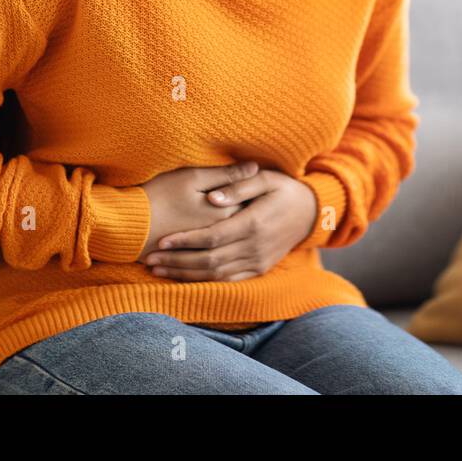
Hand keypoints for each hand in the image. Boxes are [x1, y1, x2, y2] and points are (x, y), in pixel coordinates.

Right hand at [134, 161, 259, 263]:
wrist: (128, 225)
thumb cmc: (160, 195)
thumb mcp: (193, 178)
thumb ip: (226, 174)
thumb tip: (255, 168)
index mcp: (225, 214)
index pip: (253, 205)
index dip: (256, 194)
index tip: (259, 185)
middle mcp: (220, 236)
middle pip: (245, 226)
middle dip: (251, 215)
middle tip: (256, 201)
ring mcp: (207, 250)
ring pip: (232, 243)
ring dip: (237, 234)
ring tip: (237, 220)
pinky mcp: (193, 258)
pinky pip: (215, 258)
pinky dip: (221, 250)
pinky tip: (220, 240)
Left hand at [141, 168, 318, 281]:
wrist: (311, 212)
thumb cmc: (284, 189)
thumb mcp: (266, 178)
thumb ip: (238, 185)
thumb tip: (213, 197)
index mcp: (254, 223)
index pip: (212, 237)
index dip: (185, 241)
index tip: (161, 241)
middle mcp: (255, 247)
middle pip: (209, 260)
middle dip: (177, 262)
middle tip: (150, 259)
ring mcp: (258, 261)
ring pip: (215, 275)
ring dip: (185, 275)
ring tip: (159, 270)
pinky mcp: (259, 269)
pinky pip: (228, 280)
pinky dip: (204, 282)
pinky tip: (184, 278)